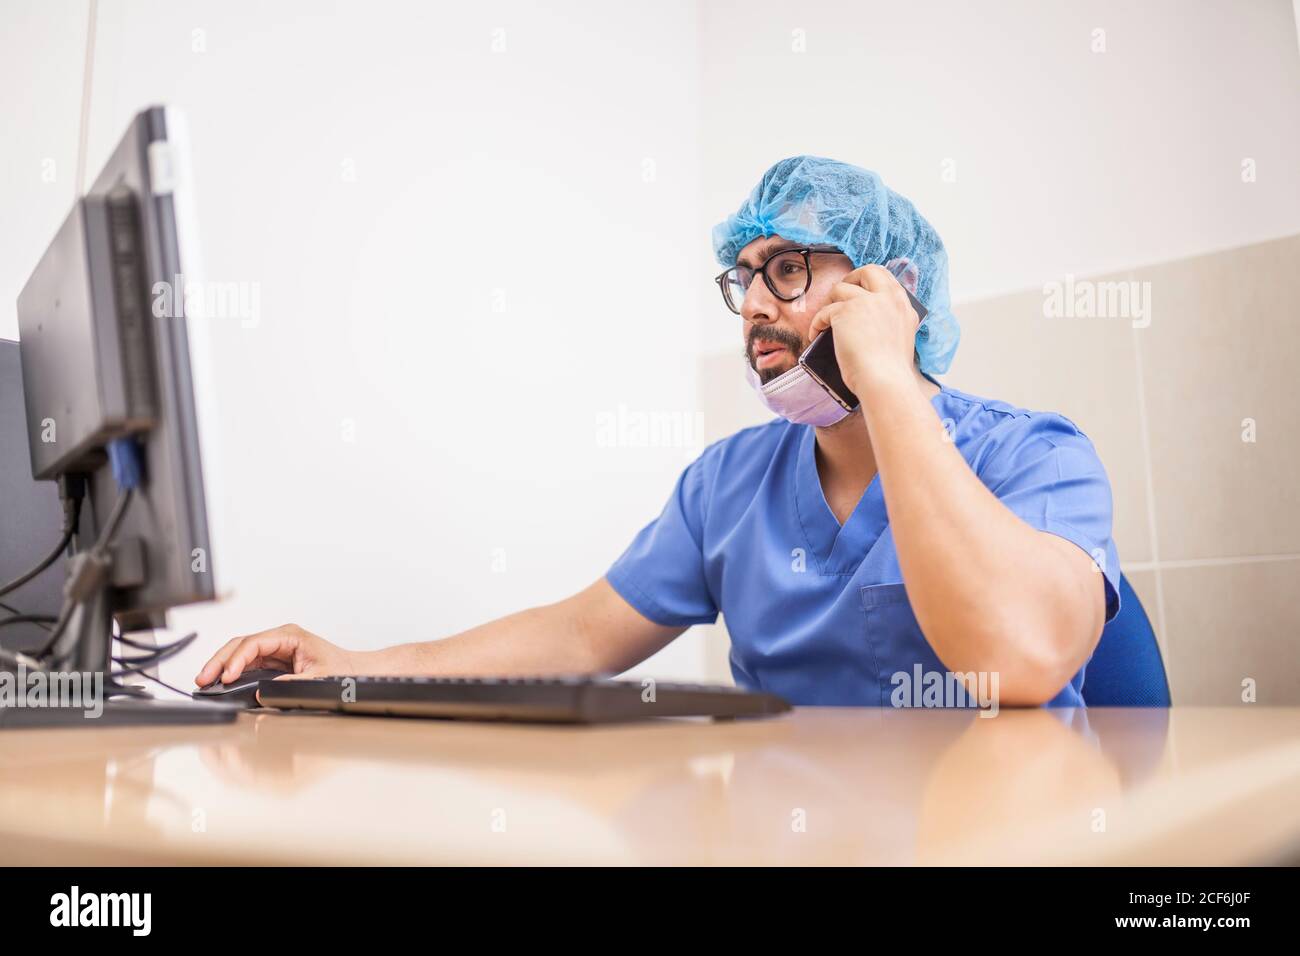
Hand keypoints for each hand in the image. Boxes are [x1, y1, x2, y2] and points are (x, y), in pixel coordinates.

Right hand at [194, 623, 360, 686]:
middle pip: (240, 644)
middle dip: (219, 661)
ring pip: (239, 653)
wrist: (356, 672)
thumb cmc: (343, 670)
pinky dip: (231, 672)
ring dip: (222, 666)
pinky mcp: (273, 661)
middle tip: (203, 678)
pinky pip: (246, 664)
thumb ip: (292, 684)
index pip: (254, 643)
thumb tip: (264, 691)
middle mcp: (280, 639)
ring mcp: (275, 649)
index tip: (226, 677)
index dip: (236, 660)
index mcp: (290, 636)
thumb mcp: (320, 677)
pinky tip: (221, 682)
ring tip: (205, 680)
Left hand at [808, 264, 920, 395]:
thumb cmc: (890, 371)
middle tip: (840, 296)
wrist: (884, 381)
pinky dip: (817, 323)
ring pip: (840, 288)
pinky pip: (824, 311)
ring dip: (830, 303)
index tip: (859, 290)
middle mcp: (888, 298)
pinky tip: (815, 335)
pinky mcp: (845, 311)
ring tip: (826, 320)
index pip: (887, 278)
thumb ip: (889, 323)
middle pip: (867, 270)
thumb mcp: (901, 339)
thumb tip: (869, 323)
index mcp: (903, 305)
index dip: (870, 281)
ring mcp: (866, 301)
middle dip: (851, 278)